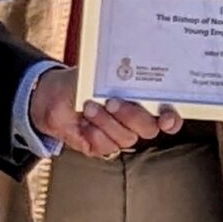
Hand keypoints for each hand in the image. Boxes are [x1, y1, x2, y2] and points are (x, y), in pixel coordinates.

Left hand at [28, 67, 181, 159]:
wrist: (51, 96)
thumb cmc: (80, 82)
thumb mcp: (101, 74)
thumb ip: (120, 77)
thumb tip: (132, 74)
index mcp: (141, 103)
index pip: (167, 117)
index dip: (171, 120)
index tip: (165, 117)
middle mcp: (134, 121)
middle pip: (149, 129)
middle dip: (131, 116)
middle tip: (112, 102)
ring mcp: (118, 135)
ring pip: (125, 137)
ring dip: (106, 121)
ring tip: (89, 107)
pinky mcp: (101, 147)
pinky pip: (105, 146)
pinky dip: (94, 131)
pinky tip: (84, 121)